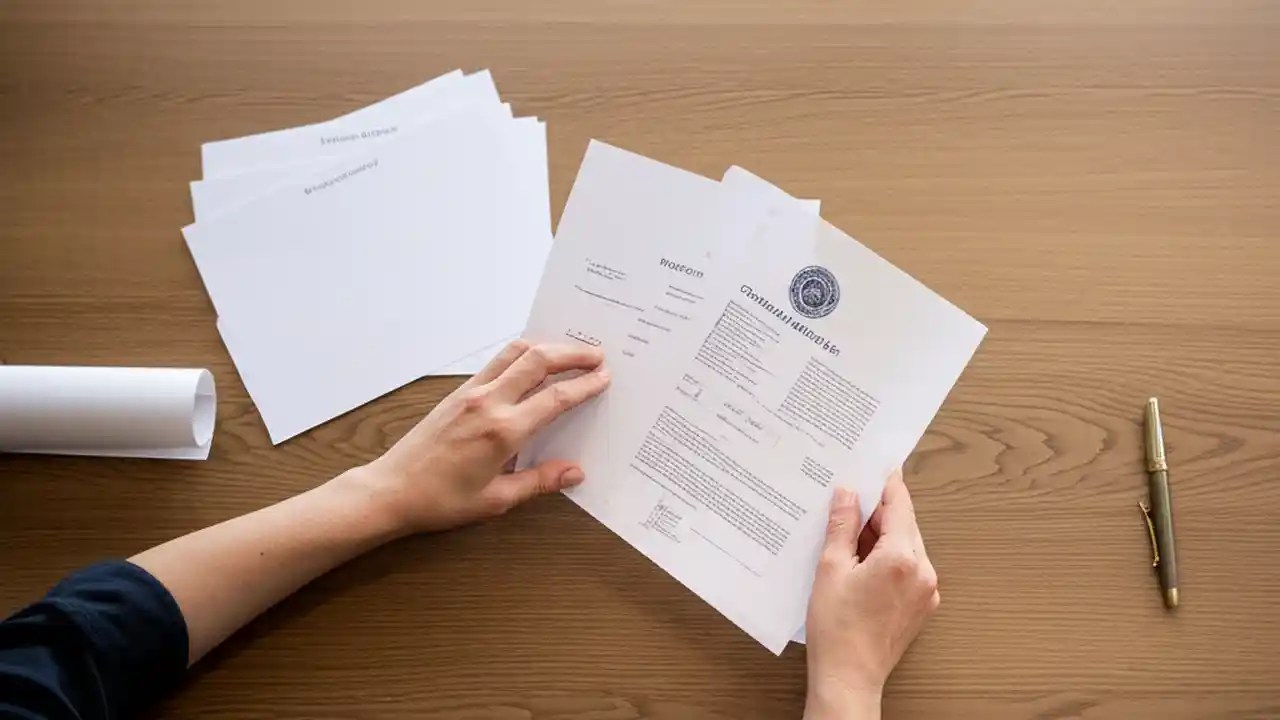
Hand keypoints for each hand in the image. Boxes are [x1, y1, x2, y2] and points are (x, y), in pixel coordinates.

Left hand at [358, 339, 609, 533]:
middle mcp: (487, 403)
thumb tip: (575, 472)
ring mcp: (470, 393)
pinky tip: (531, 364)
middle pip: (537, 360)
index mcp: (502, 431)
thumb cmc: (441, 501)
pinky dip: (521, 355)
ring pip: (514, 352)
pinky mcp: (457, 393)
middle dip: (572, 353)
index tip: (605, 377)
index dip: (585, 385)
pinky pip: (496, 363)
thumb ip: (539, 482)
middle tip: (597, 355)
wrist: (391, 490)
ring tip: (569, 351)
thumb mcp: (496, 500)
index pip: (555, 398)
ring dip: (545, 347)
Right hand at [803, 470, 940, 719]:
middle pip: (904, 524)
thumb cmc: (837, 629)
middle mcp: (923, 571)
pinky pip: (908, 567)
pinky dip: (888, 557)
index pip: (899, 505)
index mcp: (902, 557)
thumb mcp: (831, 568)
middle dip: (878, 511)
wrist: (849, 677)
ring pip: (906, 545)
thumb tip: (848, 494)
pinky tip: (860, 561)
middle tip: (850, 499)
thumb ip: (842, 526)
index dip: (886, 483)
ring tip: (848, 536)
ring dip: (881, 535)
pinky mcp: (922, 605)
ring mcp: (927, 590)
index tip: (877, 465)